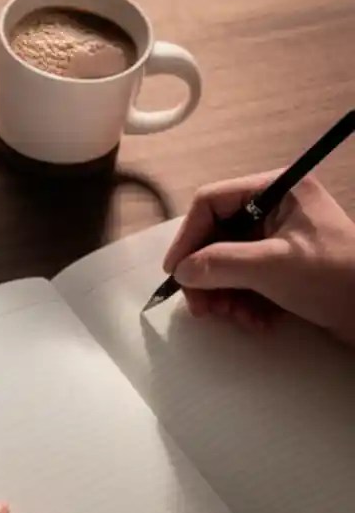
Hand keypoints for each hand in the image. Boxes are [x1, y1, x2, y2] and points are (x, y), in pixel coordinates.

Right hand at [162, 171, 354, 344]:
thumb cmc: (335, 277)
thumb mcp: (272, 266)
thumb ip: (220, 264)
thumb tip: (182, 272)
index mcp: (276, 191)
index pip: (211, 203)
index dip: (188, 237)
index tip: (176, 273)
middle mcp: (275, 209)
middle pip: (216, 236)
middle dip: (207, 275)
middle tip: (202, 308)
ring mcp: (280, 239)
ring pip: (228, 262)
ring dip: (224, 294)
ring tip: (234, 318)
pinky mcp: (286, 267)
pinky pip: (247, 280)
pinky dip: (245, 303)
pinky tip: (257, 322)